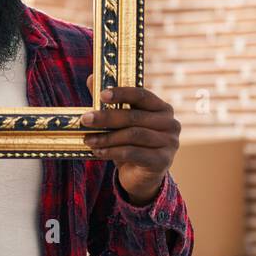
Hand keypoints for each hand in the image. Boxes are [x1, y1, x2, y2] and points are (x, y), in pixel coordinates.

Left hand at [82, 75, 179, 205]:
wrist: (142, 177)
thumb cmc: (131, 144)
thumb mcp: (120, 123)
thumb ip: (109, 102)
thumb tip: (91, 78)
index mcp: (162, 108)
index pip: (142, 95)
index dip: (122, 93)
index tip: (101, 95)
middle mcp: (170, 123)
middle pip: (134, 117)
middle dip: (106, 118)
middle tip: (85, 120)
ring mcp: (169, 143)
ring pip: (133, 135)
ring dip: (106, 137)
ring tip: (88, 139)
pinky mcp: (163, 161)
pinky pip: (133, 153)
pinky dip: (112, 152)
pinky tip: (98, 152)